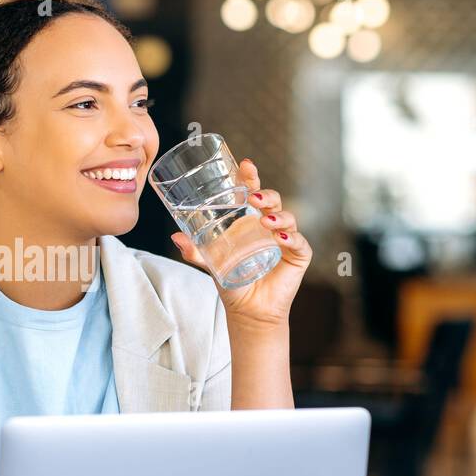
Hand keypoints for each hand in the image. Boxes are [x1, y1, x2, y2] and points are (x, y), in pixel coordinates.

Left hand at [170, 158, 311, 329]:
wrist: (247, 310)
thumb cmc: (232, 282)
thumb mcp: (210, 263)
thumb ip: (195, 251)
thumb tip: (176, 237)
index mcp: (250, 221)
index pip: (254, 192)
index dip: (251, 177)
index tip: (245, 164)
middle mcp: (269, 226)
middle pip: (273, 200)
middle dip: (265, 193)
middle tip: (253, 197)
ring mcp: (286, 239)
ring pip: (287, 218)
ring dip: (278, 215)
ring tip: (264, 220)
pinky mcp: (298, 256)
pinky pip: (299, 242)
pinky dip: (292, 238)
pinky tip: (281, 238)